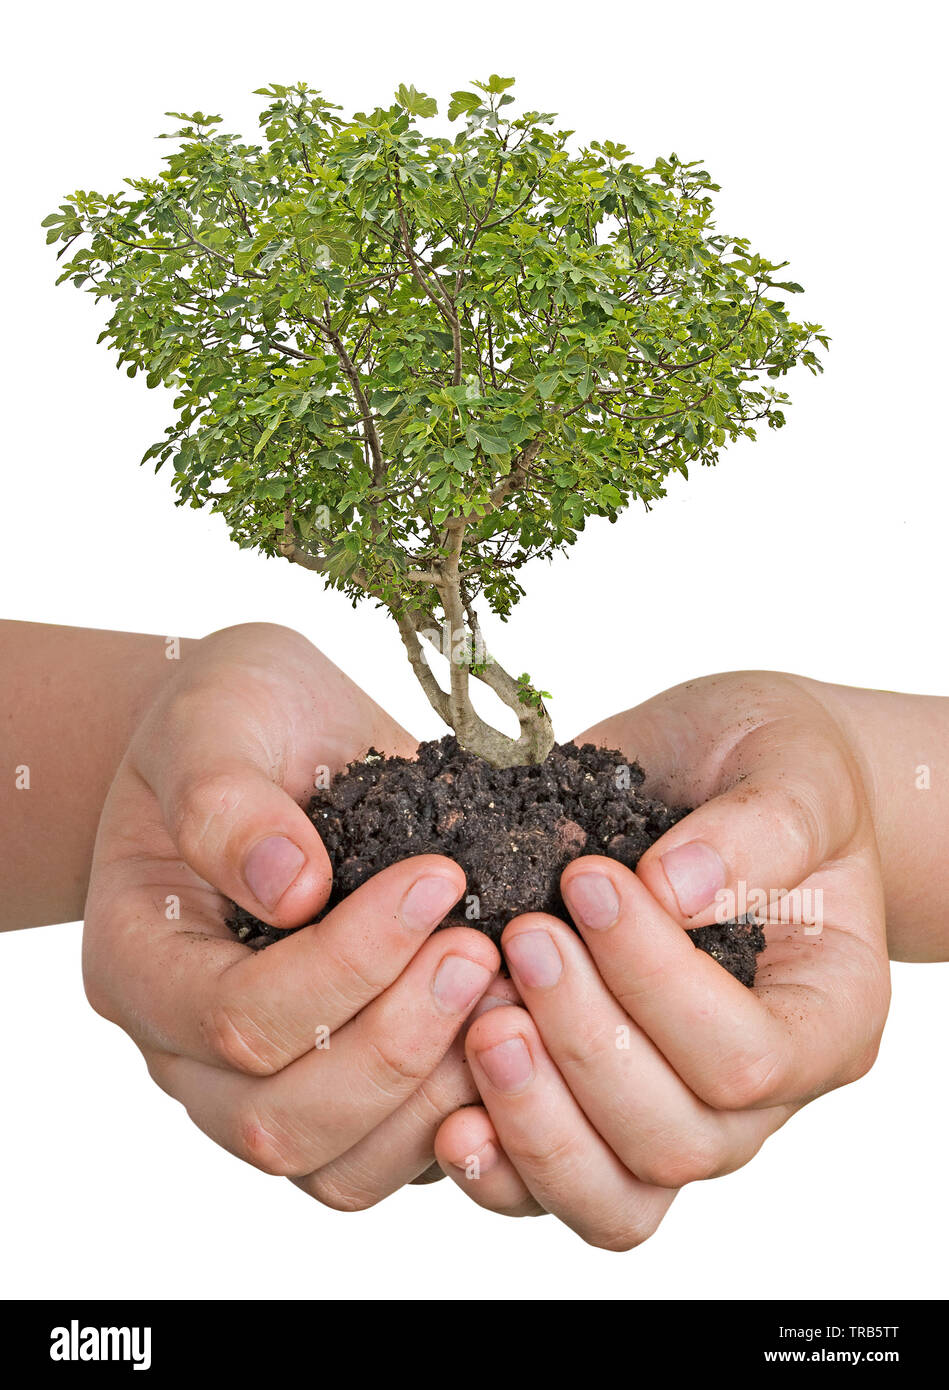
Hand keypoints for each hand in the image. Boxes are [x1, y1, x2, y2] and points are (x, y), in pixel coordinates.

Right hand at [83, 622, 498, 1208]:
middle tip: (484, 951)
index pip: (233, 1016)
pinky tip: (518, 1032)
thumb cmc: (235, 720)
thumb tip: (292, 885)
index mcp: (140, 961)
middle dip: (399, 1041)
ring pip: (339, 1166)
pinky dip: (463, 1116)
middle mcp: (188, 1051)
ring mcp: (263, 1084)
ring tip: (511, 994)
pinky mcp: (341, 1094)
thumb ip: (227, 798)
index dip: (345, 963)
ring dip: (437, 1092)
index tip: (437, 880)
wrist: (272, 739)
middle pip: (280, 1118)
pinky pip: (393, 1159)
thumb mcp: (216, 719)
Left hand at [433, 671, 890, 1247]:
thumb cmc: (767, 767)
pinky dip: (495, 1167)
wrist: (716, 775)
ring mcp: (673, 1115)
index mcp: (827, 1016)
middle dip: (584, 1044)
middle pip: (674, 1139)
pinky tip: (448, 1110)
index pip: (747, 1055)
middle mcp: (759, 1095)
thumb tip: (673, 888)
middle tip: (523, 940)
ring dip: (534, 1118)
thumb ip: (760, 827)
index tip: (587, 880)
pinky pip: (548, 1192)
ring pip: (614, 1197)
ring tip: (480, 1021)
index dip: (656, 980)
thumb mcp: (790, 767)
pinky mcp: (592, 1115)